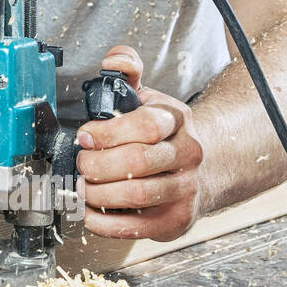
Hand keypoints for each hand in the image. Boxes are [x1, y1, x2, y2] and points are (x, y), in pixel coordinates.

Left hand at [76, 45, 205, 241]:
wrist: (205, 168)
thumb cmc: (164, 133)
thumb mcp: (148, 97)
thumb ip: (128, 71)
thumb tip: (113, 59)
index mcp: (176, 121)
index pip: (145, 125)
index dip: (107, 133)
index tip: (84, 136)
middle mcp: (187, 155)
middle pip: (137, 162)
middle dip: (97, 165)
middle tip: (81, 165)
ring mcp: (185, 190)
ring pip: (138, 195)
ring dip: (99, 193)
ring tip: (83, 187)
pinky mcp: (176, 220)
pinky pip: (138, 227)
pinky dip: (106, 223)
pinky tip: (90, 213)